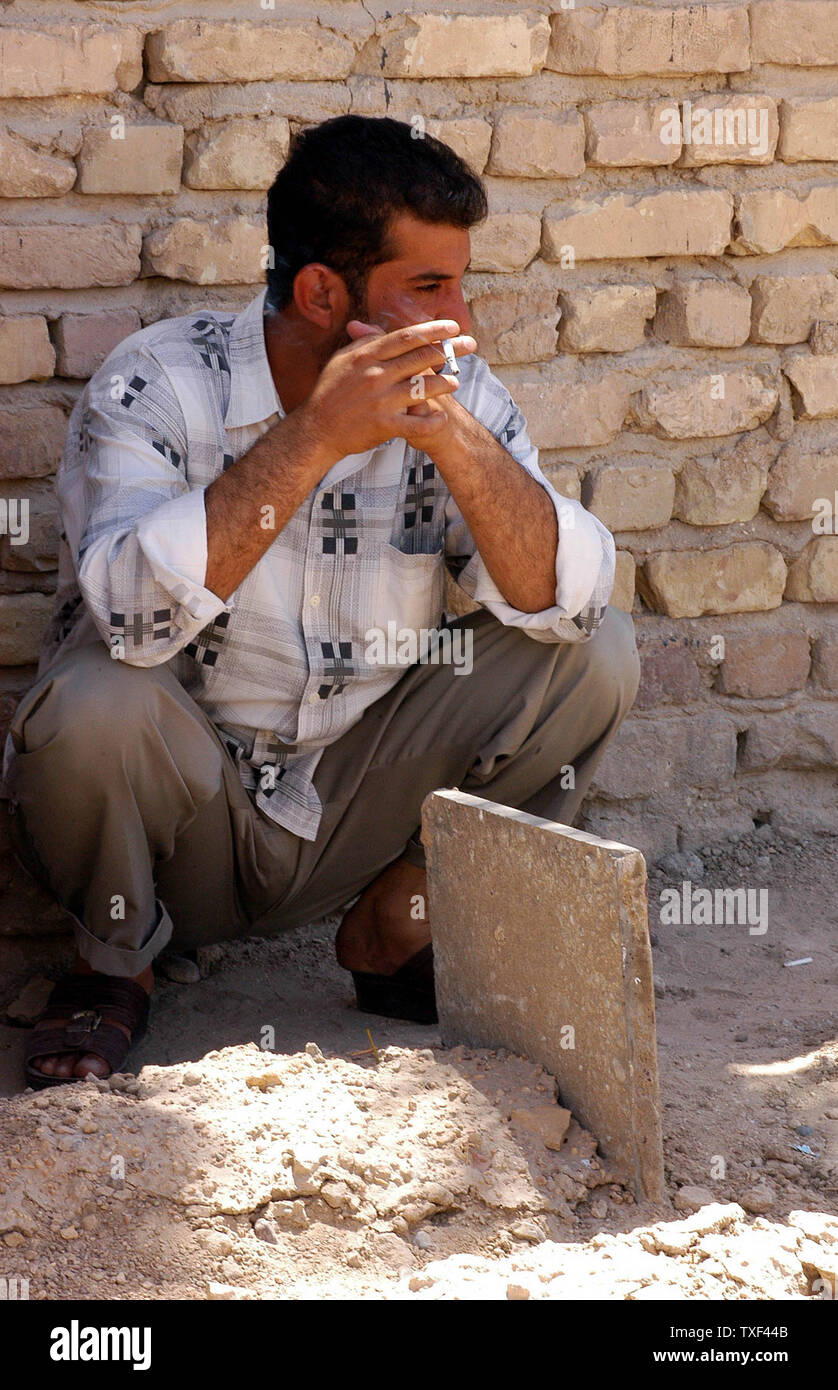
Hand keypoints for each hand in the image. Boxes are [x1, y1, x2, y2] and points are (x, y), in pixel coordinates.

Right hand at [298, 319, 474, 462]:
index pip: (406, 337)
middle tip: (469, 346)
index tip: (453, 326)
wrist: (315, 430)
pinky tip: (443, 418)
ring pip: (423, 388)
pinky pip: (417, 424)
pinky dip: (433, 421)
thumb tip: (381, 330)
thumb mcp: (341, 360)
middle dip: (449, 350)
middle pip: (420, 358)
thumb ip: (363, 343)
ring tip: (456, 383)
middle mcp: (376, 374)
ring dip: (445, 384)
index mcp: (366, 355)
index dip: (433, 330)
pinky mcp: (384, 425)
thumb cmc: (328, 393)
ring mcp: (381, 400)